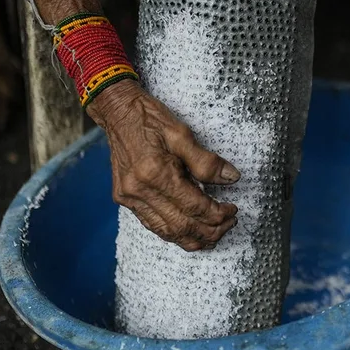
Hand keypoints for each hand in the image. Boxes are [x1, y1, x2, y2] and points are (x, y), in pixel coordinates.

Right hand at [87, 79, 239, 250]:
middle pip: (181, 226)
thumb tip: (232, 178)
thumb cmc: (150, 118)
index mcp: (155, 173)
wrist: (117, 111)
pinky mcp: (124, 198)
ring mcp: (129, 197)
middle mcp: (139, 190)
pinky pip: (152, 224)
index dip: (218, 214)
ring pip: (165, 232)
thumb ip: (207, 161)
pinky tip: (189, 231)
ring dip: (192, 238)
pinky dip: (173, 233)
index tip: (233, 211)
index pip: (194, 206)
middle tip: (229, 224)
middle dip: (209, 231)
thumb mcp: (182, 133)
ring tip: (214, 235)